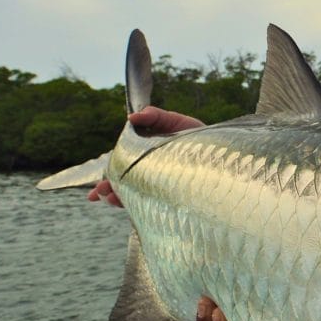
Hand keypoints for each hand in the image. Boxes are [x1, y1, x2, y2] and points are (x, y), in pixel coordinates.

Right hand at [86, 108, 205, 206]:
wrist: (223, 153)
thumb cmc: (198, 136)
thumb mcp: (175, 121)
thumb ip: (154, 116)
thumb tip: (131, 117)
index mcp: (146, 155)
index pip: (123, 165)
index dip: (109, 174)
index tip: (97, 185)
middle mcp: (150, 172)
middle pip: (124, 182)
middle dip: (108, 188)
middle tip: (99, 193)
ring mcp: (160, 184)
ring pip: (134, 193)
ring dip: (119, 197)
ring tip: (109, 199)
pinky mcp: (172, 194)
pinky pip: (151, 201)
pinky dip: (138, 204)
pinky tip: (128, 204)